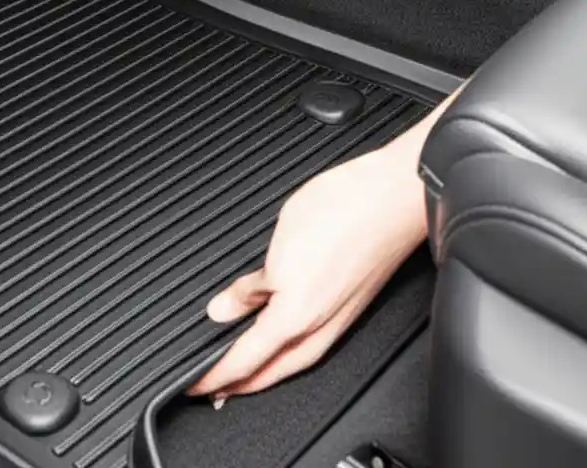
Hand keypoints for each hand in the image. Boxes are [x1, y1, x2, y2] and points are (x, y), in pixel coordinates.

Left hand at [186, 119, 431, 400]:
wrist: (394, 196)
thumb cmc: (345, 215)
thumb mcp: (278, 249)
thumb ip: (250, 287)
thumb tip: (224, 309)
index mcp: (293, 320)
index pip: (242, 362)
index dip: (212, 377)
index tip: (192, 385)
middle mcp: (317, 331)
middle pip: (268, 374)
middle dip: (236, 385)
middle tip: (209, 388)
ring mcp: (336, 321)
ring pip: (290, 363)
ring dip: (260, 371)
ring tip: (238, 373)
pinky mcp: (348, 305)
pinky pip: (307, 344)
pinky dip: (283, 351)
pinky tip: (277, 339)